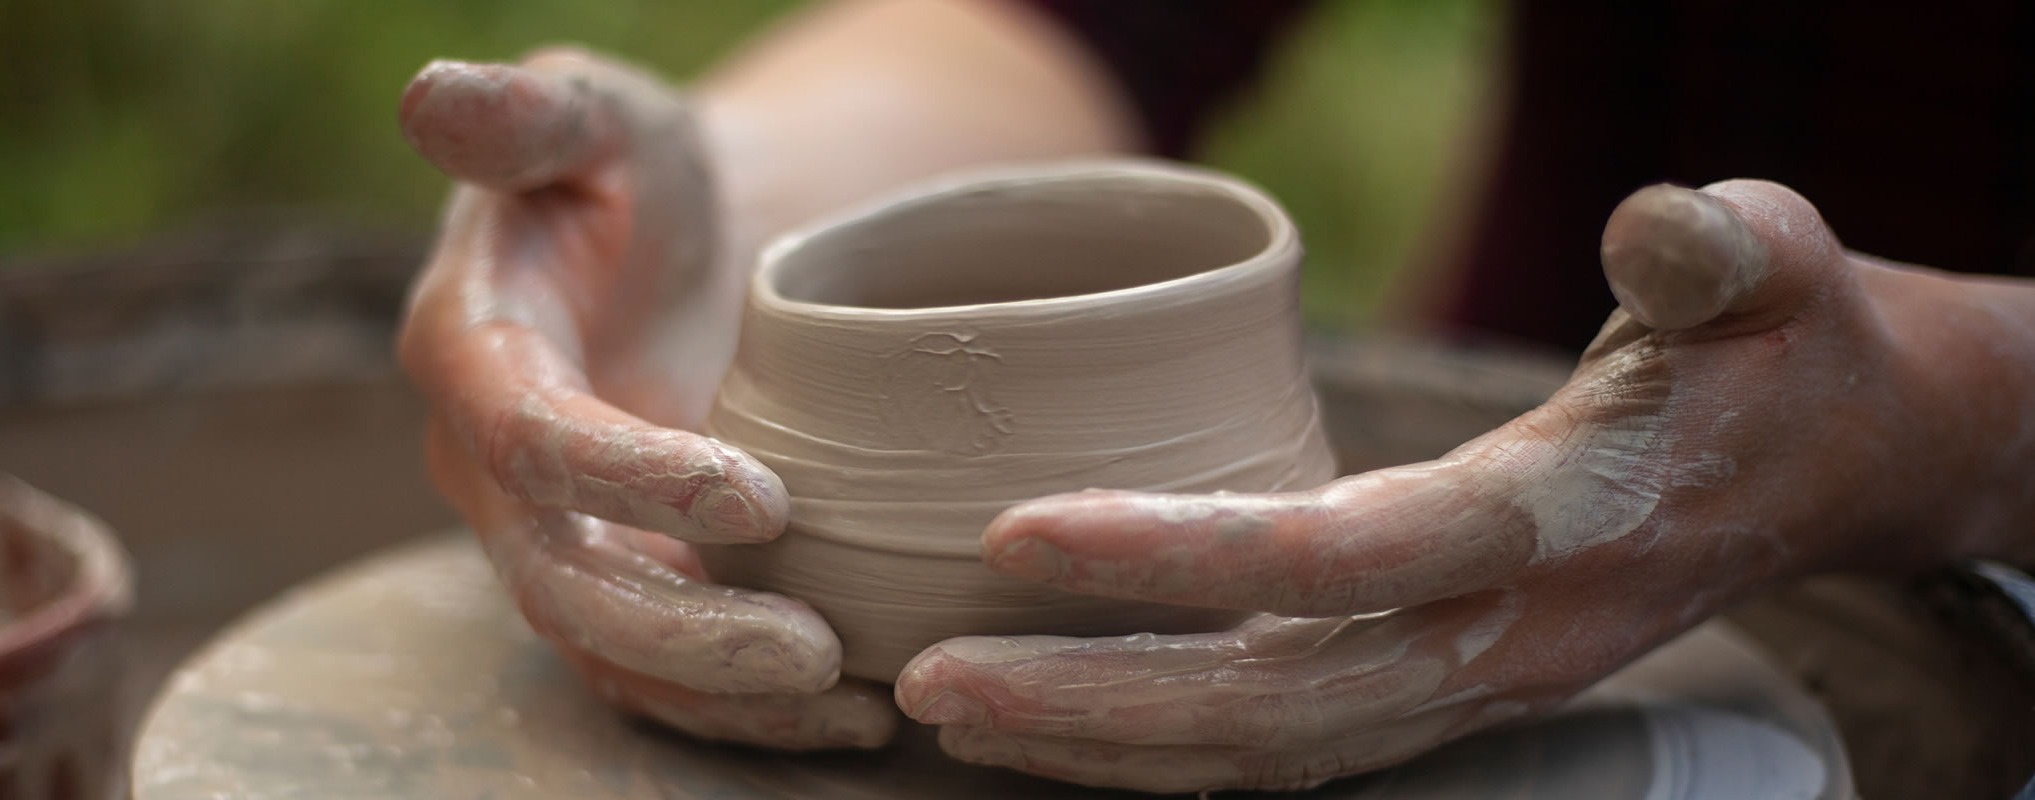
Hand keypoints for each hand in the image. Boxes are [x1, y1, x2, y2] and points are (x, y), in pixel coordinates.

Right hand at [396, 49, 894, 750]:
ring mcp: (556, 540)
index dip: (628, 476)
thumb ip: (532, 115)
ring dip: (724, 691)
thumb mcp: (598, 119)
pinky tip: (856, 714)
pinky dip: (747, 708)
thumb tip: (436, 98)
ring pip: (615, 652)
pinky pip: (664, 673)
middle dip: (684, 628)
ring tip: (853, 700)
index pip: (529, 438)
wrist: (679, 250)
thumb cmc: (636, 174)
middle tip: (813, 647)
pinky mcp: (623, 584)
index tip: (759, 496)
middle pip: (564, 583)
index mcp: (473, 350)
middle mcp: (495, 472)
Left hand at [893, 179, 2034, 790]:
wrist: (1845, 464)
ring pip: (1267, 753)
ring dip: (1104, 748)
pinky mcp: (1448, 689)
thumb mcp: (1778, 272)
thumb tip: (1661, 230)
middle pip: (1269, 703)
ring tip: (951, 716)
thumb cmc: (1787, 349)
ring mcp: (1474, 683)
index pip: (1340, 556)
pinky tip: (1062, 728)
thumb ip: (1720, 255)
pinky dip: (1168, 753)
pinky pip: (1292, 749)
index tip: (1010, 532)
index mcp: (1558, 528)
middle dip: (1089, 706)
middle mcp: (1502, 639)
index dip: (1175, 556)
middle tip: (923, 682)